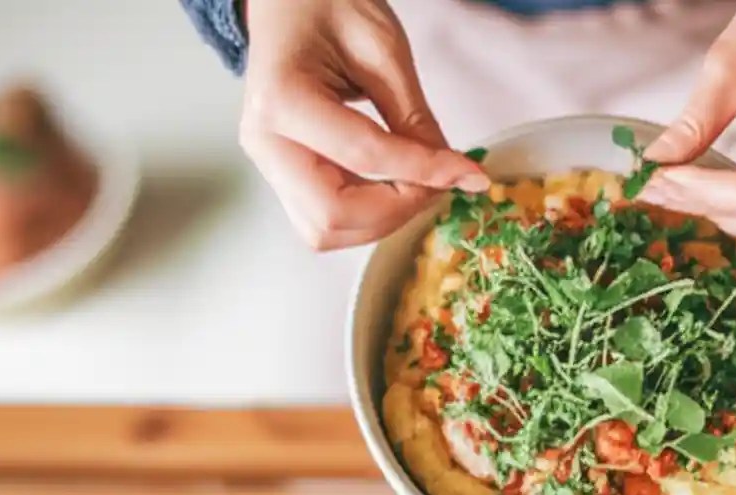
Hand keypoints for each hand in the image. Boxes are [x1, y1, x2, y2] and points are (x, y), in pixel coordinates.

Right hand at [240, 0, 488, 249]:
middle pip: (332, 215)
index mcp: (281, 98)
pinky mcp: (280, 176)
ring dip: (381, 220)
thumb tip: (454, 175)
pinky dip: (365, 217)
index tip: (471, 175)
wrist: (288, 1)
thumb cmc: (328, 6)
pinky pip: (322, 220)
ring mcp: (267, 164)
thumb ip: (415, 118)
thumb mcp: (383, 52)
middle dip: (397, 209)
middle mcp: (263, 141)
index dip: (425, 172)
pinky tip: (391, 185)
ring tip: (416, 181)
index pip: (363, 157)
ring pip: (325, 231)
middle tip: (439, 181)